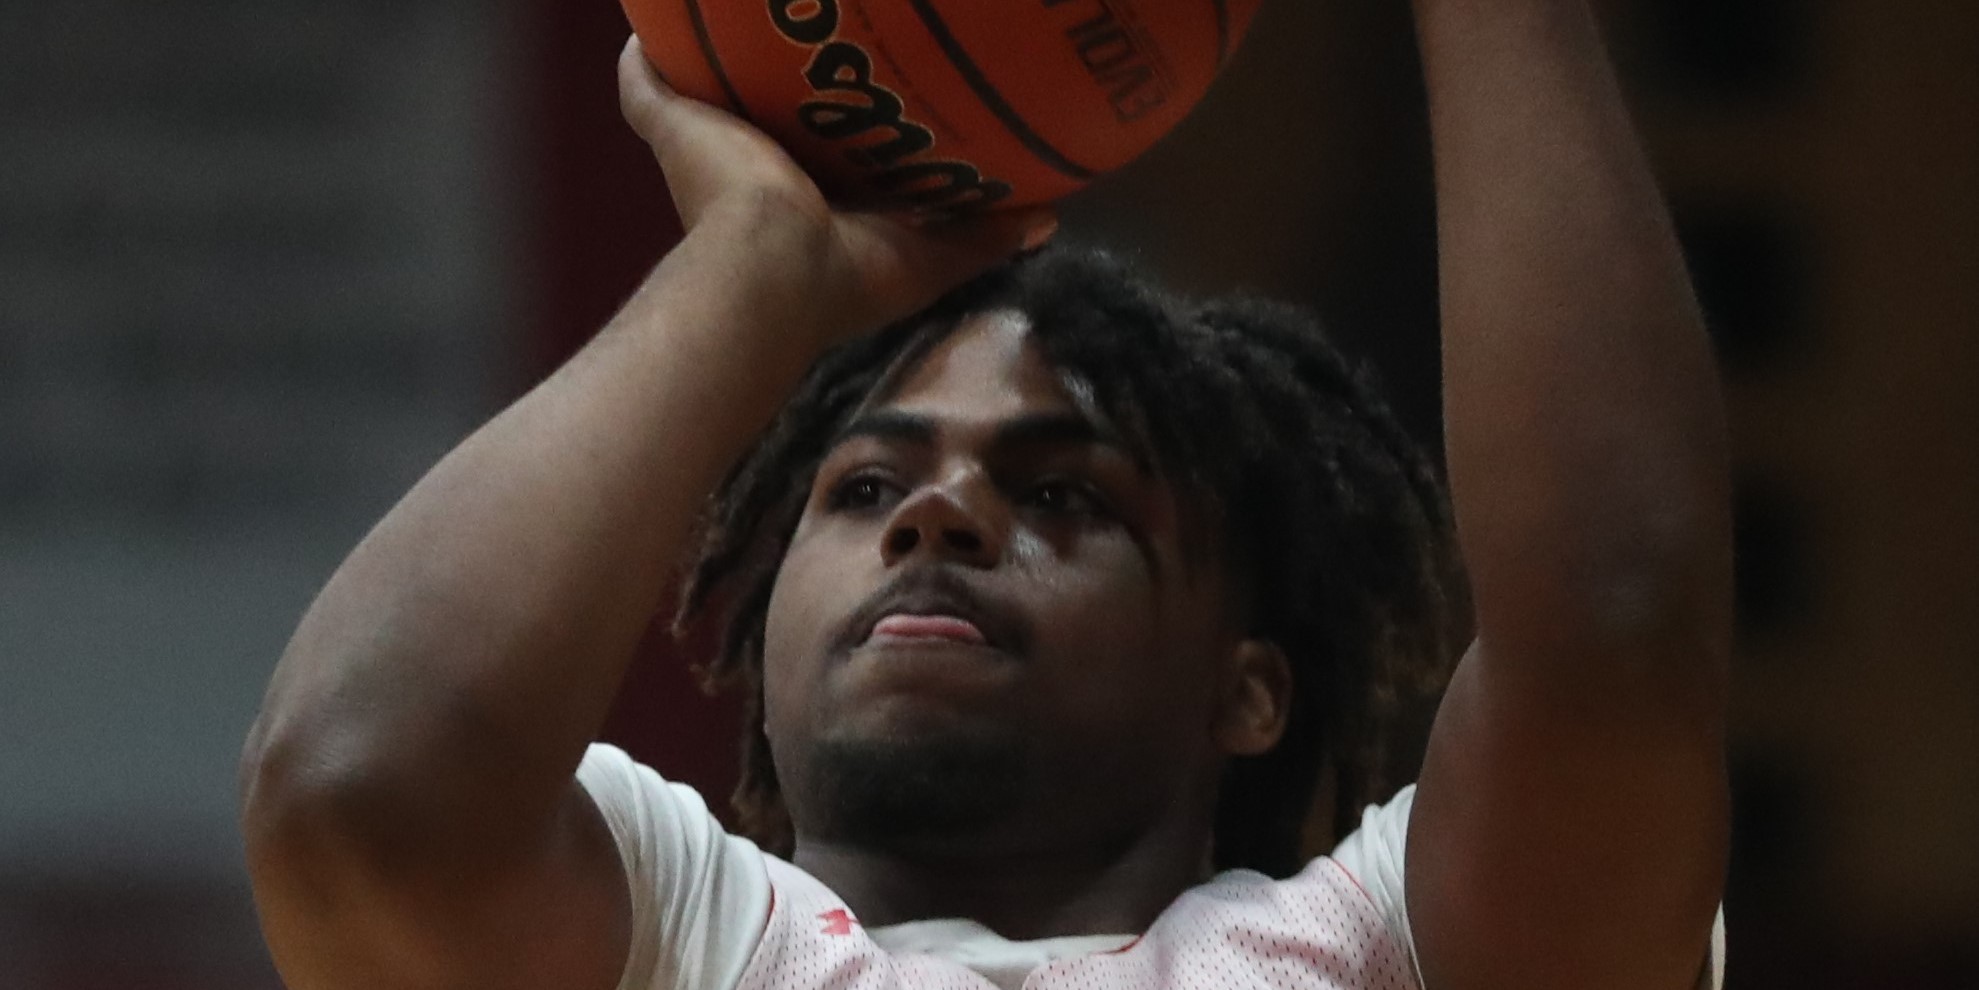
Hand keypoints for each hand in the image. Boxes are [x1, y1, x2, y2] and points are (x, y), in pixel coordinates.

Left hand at [616, 38, 1056, 343]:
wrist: (772, 264)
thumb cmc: (725, 194)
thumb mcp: (676, 122)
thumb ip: (654, 84)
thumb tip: (642, 34)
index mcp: (796, 180)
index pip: (833, 138)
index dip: (854, 108)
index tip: (879, 71)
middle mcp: (851, 214)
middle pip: (901, 172)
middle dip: (930, 142)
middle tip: (966, 93)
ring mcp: (898, 243)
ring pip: (951, 210)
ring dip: (985, 181)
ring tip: (1023, 136)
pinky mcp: (935, 262)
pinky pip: (990, 243)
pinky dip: (1024, 225)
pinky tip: (1054, 202)